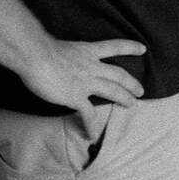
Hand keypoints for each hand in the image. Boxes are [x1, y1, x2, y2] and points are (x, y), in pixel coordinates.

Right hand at [19, 38, 146, 113]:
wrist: (36, 57)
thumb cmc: (40, 48)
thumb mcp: (59, 45)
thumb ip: (65, 53)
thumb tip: (55, 54)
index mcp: (88, 51)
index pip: (115, 47)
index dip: (130, 47)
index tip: (143, 49)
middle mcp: (92, 66)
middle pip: (119, 74)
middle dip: (132, 83)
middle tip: (141, 90)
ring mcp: (86, 82)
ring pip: (112, 91)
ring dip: (124, 98)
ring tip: (132, 104)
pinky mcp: (76, 97)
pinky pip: (88, 114)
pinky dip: (91, 125)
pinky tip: (92, 134)